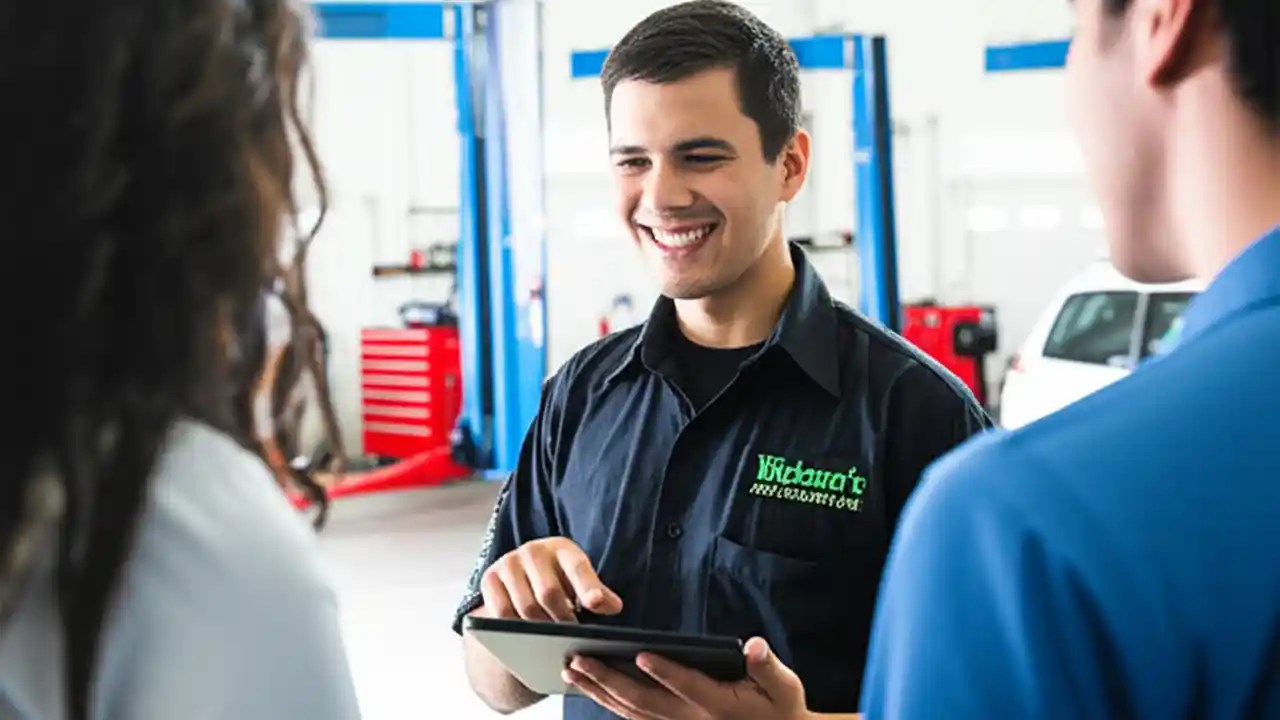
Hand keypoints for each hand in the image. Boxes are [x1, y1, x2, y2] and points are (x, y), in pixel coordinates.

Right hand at [479, 537, 622, 621]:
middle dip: (562, 619)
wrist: (522, 573)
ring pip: (525, 607)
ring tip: (552, 637)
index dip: (588, 586)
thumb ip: (598, 595)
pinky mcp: (489, 578)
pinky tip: (526, 634)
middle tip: (570, 633)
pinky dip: (515, 627)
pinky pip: (501, 612)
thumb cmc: (559, 578)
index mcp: (563, 548)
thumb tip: (613, 607)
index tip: (596, 605)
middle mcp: (534, 551)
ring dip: (540, 627)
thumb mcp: (581, 582)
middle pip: (549, 593)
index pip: (578, 567)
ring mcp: (509, 562)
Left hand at [563, 636, 810, 719]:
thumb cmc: (779, 709)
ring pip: (631, 712)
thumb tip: (755, 647)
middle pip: (644, 700)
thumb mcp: (784, 687)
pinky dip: (610, 704)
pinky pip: (635, 719)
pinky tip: (591, 688)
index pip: (688, 686)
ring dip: (600, 691)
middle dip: (609, 679)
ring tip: (573, 670)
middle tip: (580, 658)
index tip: (641, 654)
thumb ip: (767, 667)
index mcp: (718, 705)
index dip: (665, 671)